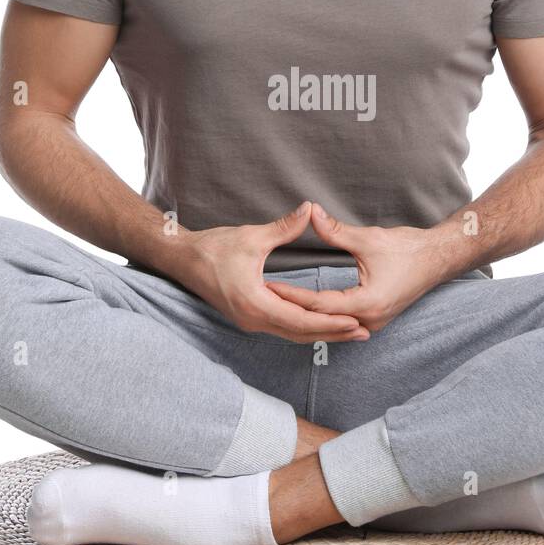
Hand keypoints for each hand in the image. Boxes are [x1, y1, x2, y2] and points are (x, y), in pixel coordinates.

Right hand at [171, 201, 370, 343]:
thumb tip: (310, 210)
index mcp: (255, 304)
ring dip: (320, 333)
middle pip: (300, 334)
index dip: (330, 322)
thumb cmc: (212, 248)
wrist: (181, 259)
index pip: (301, 321)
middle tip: (362, 332)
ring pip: (291, 334)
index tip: (355, 321)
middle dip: (332, 334)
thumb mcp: (252, 237)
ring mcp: (249, 321)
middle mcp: (253, 319)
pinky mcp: (248, 316)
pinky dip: (304, 328)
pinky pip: (281, 329)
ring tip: (348, 332)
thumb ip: (284, 227)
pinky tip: (319, 324)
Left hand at [264, 202, 449, 333]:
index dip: (292, 295)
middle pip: (321, 320)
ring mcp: (373, 323)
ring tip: (276, 306)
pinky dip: (321, 317)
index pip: (318, 304)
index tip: (268, 286)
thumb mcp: (369, 238)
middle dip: (292, 309)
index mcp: (368, 303)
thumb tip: (311, 214)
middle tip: (263, 298)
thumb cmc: (408, 248)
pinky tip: (303, 310)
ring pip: (331, 326)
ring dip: (305, 317)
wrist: (438, 258)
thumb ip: (337, 231)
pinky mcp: (374, 319)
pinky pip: (341, 323)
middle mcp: (370, 319)